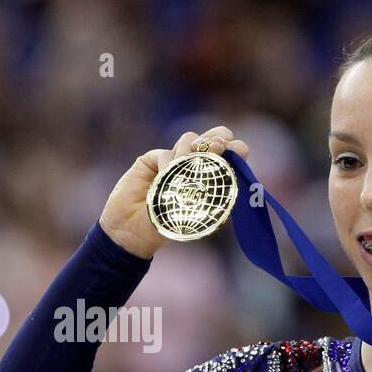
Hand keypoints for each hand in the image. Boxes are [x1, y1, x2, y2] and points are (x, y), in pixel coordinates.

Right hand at [99, 125, 249, 259]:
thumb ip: (215, 191)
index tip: (238, 150)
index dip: (235, 149)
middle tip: (218, 147)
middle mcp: (194, 166)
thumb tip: (231, 170)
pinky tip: (163, 178)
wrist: (133, 232)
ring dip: (190, 153)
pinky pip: (166, 152)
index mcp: (211, 178)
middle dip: (218, 138)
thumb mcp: (197, 212)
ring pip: (190, 139)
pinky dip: (167, 163)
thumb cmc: (168, 227)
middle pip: (214, 138)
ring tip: (184, 173)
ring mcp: (173, 160)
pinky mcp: (152, 160)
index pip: (230, 155)